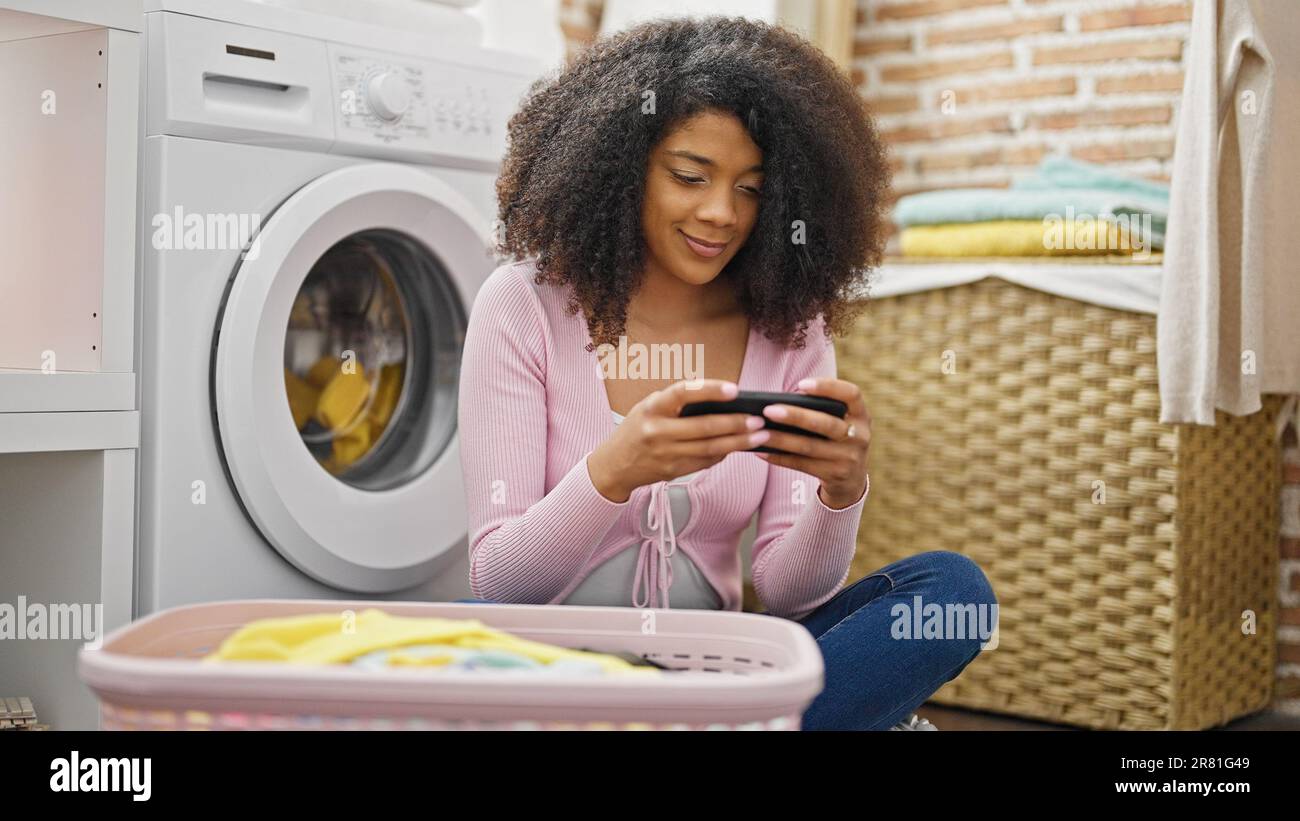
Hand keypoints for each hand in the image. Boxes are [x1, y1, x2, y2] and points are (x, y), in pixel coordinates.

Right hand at [587, 378, 769, 502]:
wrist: (613, 465)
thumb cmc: (636, 428)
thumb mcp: (649, 407)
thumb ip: (677, 403)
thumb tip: (720, 403)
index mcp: (651, 408)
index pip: (683, 393)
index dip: (710, 390)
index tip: (734, 390)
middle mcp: (657, 431)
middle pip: (705, 427)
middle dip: (736, 423)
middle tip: (759, 419)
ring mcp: (666, 454)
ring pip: (710, 448)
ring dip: (738, 442)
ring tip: (760, 435)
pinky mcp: (673, 471)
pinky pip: (705, 462)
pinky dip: (724, 454)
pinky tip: (739, 447)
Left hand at [755, 377, 870, 509]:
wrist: (852, 478)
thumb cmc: (836, 438)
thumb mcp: (841, 422)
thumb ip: (822, 409)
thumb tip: (779, 401)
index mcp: (861, 415)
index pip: (851, 394)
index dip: (827, 387)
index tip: (801, 385)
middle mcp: (859, 436)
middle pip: (825, 424)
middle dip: (795, 416)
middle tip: (768, 410)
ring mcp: (849, 458)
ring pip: (809, 447)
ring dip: (781, 440)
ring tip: (758, 433)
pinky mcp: (835, 475)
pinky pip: (802, 465)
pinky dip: (780, 458)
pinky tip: (761, 452)